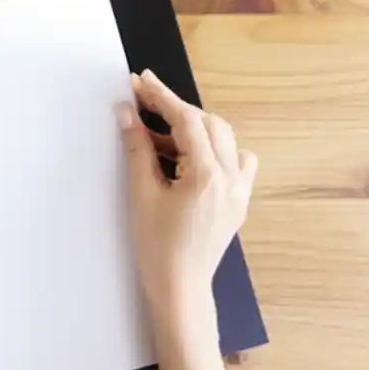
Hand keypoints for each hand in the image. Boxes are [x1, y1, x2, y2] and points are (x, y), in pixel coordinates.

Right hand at [118, 69, 257, 369]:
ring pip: (224, 140)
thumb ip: (138, 149)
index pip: (187, 120)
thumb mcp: (141, 195)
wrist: (179, 287)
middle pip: (209, 124)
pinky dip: (214, 150)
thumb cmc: (156, 248)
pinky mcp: (238, 201)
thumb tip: (127, 114)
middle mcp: (232, 179)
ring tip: (159, 136)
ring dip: (194, 129)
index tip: (140, 82)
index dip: (161, 97)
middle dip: (176, 109)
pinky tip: (189, 159)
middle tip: (143, 103)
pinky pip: (236, 161)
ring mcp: (240, 190)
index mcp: (208, 176)